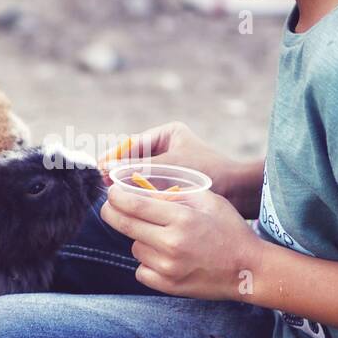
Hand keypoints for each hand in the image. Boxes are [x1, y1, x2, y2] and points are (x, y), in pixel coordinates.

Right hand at [98, 121, 246, 200]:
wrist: (239, 192)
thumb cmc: (207, 173)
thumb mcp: (168, 168)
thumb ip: (135, 169)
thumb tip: (105, 170)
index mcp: (167, 134)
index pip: (131, 145)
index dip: (113, 157)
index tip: (98, 170)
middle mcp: (168, 147)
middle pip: (133, 160)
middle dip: (118, 172)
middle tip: (101, 184)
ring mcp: (171, 166)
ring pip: (140, 175)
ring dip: (127, 185)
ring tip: (111, 195)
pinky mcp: (175, 184)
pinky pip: (151, 188)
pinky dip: (140, 194)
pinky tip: (129, 204)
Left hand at [100, 182, 262, 300]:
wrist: (248, 269)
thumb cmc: (229, 229)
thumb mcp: (208, 200)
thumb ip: (174, 195)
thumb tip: (140, 190)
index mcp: (182, 219)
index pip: (134, 205)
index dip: (116, 196)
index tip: (110, 192)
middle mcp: (172, 244)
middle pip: (124, 225)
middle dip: (111, 212)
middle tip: (110, 207)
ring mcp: (168, 268)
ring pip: (134, 247)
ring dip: (140, 239)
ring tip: (163, 238)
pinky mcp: (167, 285)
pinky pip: (141, 269)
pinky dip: (147, 262)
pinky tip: (166, 257)